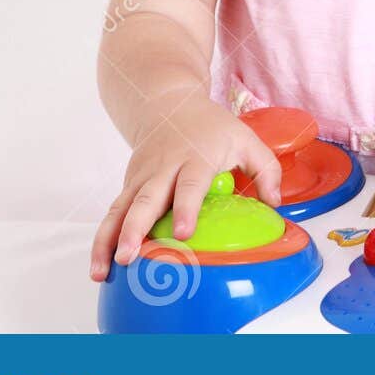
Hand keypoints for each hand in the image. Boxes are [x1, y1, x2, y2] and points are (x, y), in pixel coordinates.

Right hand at [88, 95, 281, 279]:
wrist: (167, 103)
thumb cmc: (210, 127)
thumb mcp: (245, 138)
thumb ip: (266, 169)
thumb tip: (274, 204)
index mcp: (195, 157)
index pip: (190, 184)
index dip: (186, 208)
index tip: (184, 232)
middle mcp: (163, 169)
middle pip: (146, 200)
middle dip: (135, 229)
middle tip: (129, 256)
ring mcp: (141, 178)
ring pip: (120, 209)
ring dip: (109, 240)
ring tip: (102, 271)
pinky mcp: (128, 185)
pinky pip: (113, 213)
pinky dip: (103, 238)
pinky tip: (100, 265)